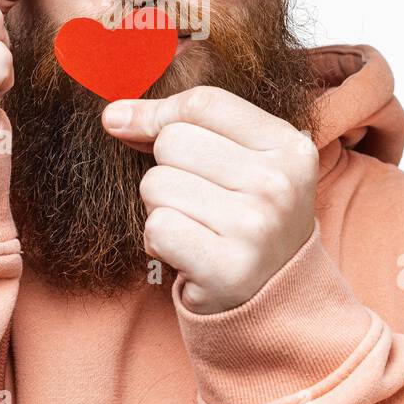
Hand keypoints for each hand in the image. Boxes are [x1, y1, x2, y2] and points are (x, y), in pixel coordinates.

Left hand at [101, 86, 319, 313]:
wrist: (276, 299)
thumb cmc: (246, 218)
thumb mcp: (238, 161)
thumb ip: (182, 126)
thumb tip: (114, 115)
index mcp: (290, 146)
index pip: (203, 103)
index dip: (158, 114)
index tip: (133, 129)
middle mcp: (278, 183)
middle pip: (172, 142)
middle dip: (167, 169)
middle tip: (197, 201)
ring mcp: (255, 227)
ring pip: (156, 184)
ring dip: (161, 208)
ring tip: (195, 227)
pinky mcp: (227, 268)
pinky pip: (156, 228)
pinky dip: (158, 242)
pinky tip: (186, 253)